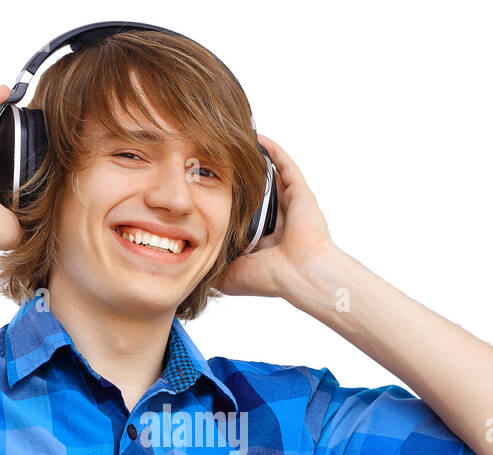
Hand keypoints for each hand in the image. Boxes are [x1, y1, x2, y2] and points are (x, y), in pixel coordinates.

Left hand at [215, 134, 335, 297]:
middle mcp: (278, 222)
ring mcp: (291, 206)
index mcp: (263, 242)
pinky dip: (273, 151)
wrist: (300, 274)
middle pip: (254, 195)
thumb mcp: (232, 277)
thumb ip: (214, 270)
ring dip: (254, 163)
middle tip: (215, 165)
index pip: (241, 219)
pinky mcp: (301, 193)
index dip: (225, 206)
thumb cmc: (270, 278)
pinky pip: (285, 166)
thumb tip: (192, 268)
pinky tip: (257, 138)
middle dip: (238, 181)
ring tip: (233, 147)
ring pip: (268, 178)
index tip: (202, 192)